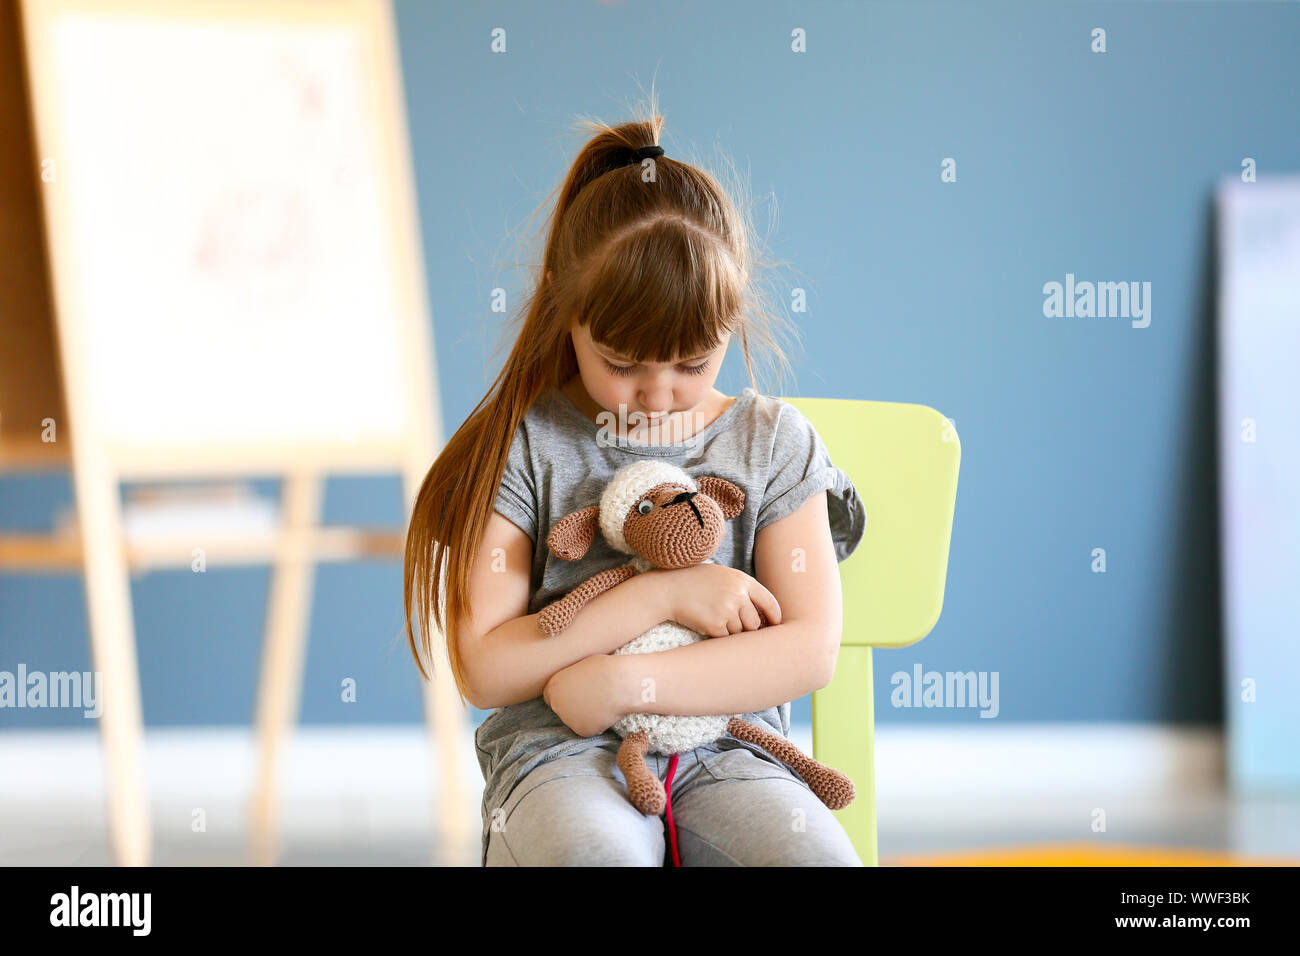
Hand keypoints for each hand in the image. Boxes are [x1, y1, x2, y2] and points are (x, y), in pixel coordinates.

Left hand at [542, 654, 627, 737]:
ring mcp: (568, 719)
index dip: (565, 696)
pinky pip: (590, 728)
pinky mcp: (582, 731)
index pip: (551, 696)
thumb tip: (575, 685)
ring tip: (603, 702)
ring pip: (576, 720)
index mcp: (553, 686)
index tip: (577, 694)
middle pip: (562, 709)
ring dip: (587, 715)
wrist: (620, 683)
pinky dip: (598, 723)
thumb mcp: (582, 667)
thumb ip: (572, 680)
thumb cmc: (605, 669)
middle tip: (592, 698)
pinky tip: (607, 712)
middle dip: (574, 707)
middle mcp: (556, 704)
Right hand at [667, 564, 782, 637]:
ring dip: (730, 630)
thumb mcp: (722, 576)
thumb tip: (763, 614)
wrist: (668, 589)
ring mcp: (727, 611)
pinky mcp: (715, 626)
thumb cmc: (695, 582)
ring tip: (713, 616)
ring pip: (740, 632)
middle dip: (746, 627)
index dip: (774, 616)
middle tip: (731, 621)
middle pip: (755, 623)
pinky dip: (718, 634)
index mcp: (742, 581)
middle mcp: (738, 595)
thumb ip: (742, 589)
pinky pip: (725, 638)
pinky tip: (705, 621)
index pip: (769, 602)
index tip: (775, 624)